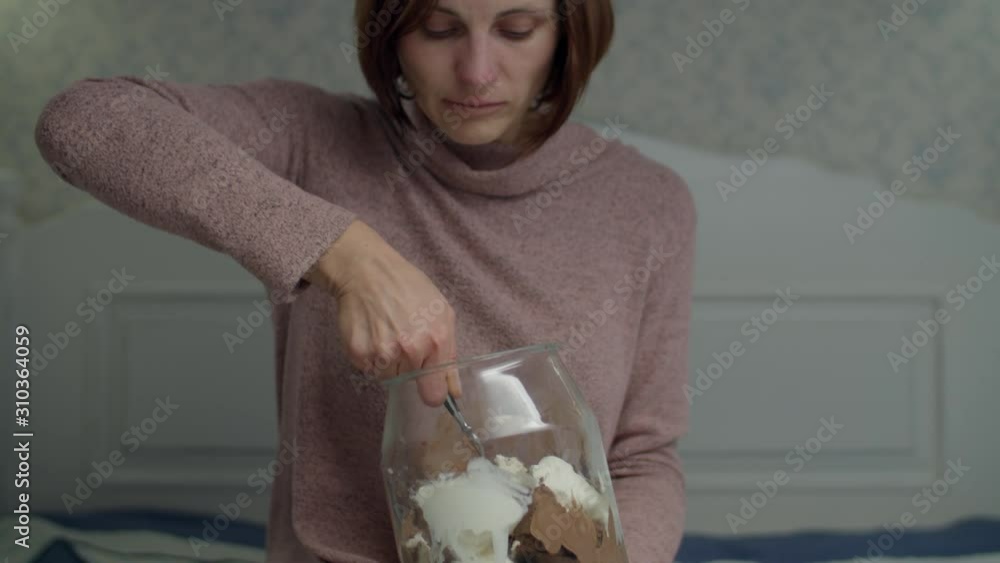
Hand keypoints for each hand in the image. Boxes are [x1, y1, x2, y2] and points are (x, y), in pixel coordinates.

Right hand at [305, 221, 459, 406]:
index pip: (434, 394)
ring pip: (389, 377)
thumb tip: (454, 393)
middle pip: (410, 383)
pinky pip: (369, 369)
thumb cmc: (408, 288)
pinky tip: (373, 333)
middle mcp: (409, 349)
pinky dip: (371, 357)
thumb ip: (450, 357)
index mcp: (436, 340)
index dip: (432, 391)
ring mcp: (382, 353)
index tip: (429, 385)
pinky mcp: (358, 353)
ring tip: (387, 333)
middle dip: (410, 367)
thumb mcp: (442, 314)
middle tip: (404, 339)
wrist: (368, 271)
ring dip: (389, 362)